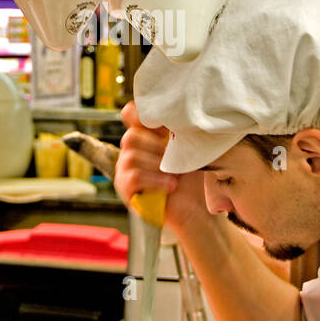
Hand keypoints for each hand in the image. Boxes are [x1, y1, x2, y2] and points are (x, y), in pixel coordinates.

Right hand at [116, 102, 210, 234]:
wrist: (194, 208)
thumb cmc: (192, 177)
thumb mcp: (188, 147)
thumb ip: (177, 129)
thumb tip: (179, 112)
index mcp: (145, 136)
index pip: (130, 114)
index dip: (142, 115)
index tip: (164, 127)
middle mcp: (131, 150)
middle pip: (131, 136)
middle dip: (156, 146)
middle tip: (174, 157)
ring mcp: (125, 170)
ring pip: (132, 156)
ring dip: (158, 165)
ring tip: (175, 174)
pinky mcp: (125, 189)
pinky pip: (134, 176)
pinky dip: (155, 179)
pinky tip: (170, 185)